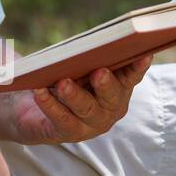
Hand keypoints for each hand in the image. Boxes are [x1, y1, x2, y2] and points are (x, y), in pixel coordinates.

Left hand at [10, 55, 153, 143]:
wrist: (31, 109)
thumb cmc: (62, 78)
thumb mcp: (77, 66)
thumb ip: (87, 56)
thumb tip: (88, 41)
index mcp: (119, 88)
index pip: (132, 76)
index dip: (138, 66)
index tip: (144, 54)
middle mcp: (110, 108)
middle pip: (112, 96)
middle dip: (106, 84)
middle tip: (99, 72)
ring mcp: (91, 124)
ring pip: (86, 109)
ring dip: (74, 95)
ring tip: (62, 83)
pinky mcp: (68, 133)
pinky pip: (61, 120)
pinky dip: (50, 105)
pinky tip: (40, 91)